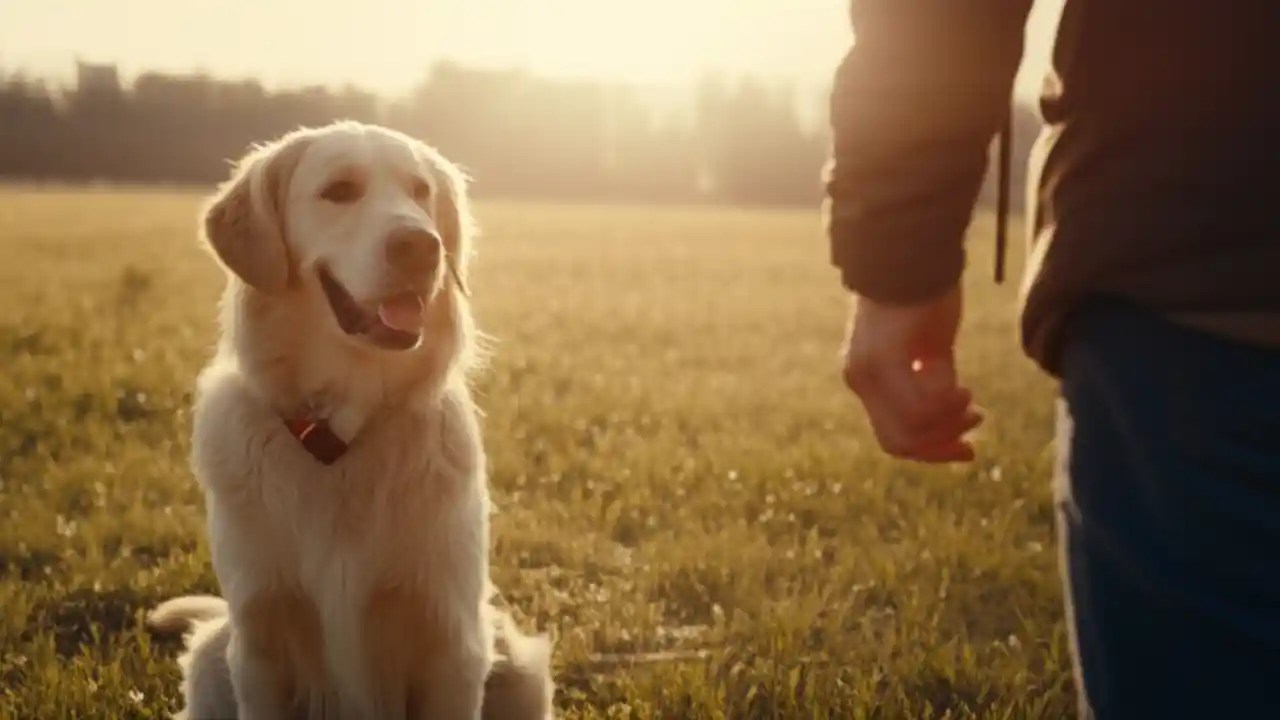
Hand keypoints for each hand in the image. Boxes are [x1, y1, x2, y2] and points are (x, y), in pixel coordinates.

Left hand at [842, 285, 981, 461]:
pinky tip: (965, 389)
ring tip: (973, 400)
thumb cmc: (926, 292)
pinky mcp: (883, 359)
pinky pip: (916, 408)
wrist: (914, 251)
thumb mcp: (932, 347)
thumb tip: (951, 416)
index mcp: (867, 378)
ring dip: (949, 424)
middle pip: (899, 443)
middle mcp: (859, 379)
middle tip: (977, 419)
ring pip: (909, 431)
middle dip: (942, 444)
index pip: (893, 438)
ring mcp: (867, 371)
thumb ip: (934, 381)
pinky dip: (945, 408)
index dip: (932, 452)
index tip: (970, 448)